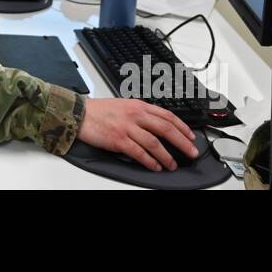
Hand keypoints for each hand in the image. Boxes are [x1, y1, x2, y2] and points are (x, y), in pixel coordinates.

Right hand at [77, 97, 197, 170]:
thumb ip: (141, 113)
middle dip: (182, 142)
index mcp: (139, 105)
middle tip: (192, 152)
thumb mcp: (124, 105)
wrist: (80, 113)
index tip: (191, 136)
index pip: (167, 116)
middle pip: (166, 129)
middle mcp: (135, 115)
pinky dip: (149, 161)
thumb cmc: (100, 110)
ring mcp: (127, 127)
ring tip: (172, 165)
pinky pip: (139, 152)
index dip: (182, 127)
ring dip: (166, 156)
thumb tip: (157, 124)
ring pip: (154, 143)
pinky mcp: (119, 140)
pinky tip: (155, 166)